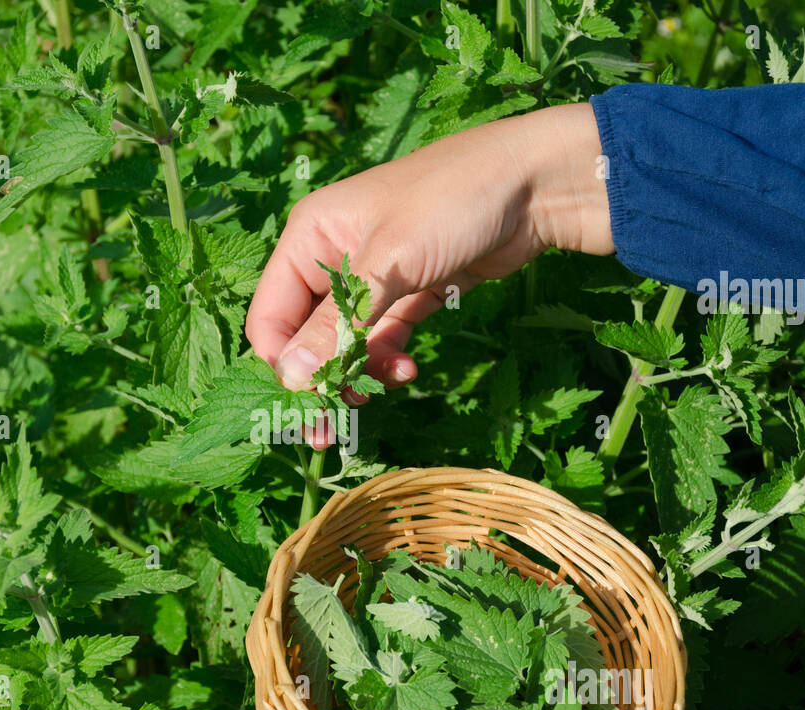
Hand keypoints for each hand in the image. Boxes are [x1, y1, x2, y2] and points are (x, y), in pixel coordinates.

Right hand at [245, 103, 613, 392]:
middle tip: (331, 429)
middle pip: (305, 335)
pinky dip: (388, 358)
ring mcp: (372, 276)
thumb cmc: (451, 202)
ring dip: (359, 371)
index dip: (284, 364)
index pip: (271, 316)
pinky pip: (382, 337)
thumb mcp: (388, 264)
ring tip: (387, 384)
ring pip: (346, 343)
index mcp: (310, 236)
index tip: (310, 401)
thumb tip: (292, 380)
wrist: (533, 184)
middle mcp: (333, 256)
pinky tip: (408, 368)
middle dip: (321, 379)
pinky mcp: (409, 291)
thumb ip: (336, 324)